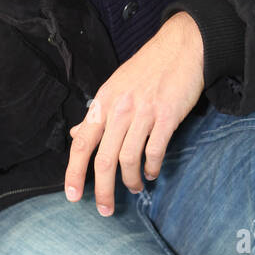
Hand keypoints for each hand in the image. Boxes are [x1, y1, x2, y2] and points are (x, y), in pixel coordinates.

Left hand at [65, 11, 204, 215]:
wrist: (182, 46)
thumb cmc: (147, 68)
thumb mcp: (114, 87)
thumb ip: (96, 115)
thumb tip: (76, 135)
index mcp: (102, 104)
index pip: (81, 144)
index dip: (73, 173)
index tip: (72, 196)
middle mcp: (119, 110)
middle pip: (103, 160)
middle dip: (102, 190)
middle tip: (105, 209)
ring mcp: (143, 113)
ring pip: (128, 159)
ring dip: (131, 181)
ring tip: (134, 188)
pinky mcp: (166, 116)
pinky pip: (154, 151)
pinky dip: (152, 167)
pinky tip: (152, 173)